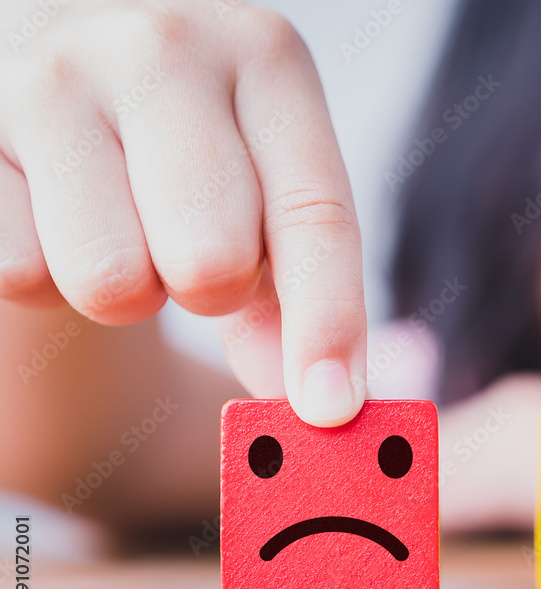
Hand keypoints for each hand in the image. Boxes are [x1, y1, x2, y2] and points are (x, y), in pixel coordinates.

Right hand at [0, 0, 365, 425]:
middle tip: (195, 255)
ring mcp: (51, 79)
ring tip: (122, 225)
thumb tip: (319, 406)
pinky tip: (52, 213)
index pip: (314, 215)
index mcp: (265, 59)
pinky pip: (20, 273)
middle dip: (212, 290)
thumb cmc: (189, 139)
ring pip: (109, 280)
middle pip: (211, 261)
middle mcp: (162, 51)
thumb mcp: (264, 184)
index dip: (329, 324)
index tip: (330, 411)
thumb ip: (296, 290)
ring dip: (125, 287)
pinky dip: (45, 273)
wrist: (62, 46)